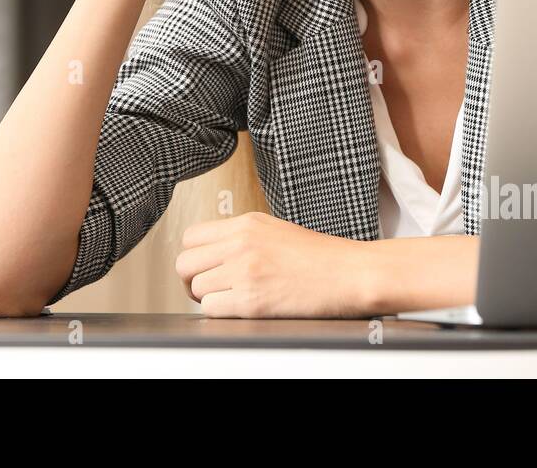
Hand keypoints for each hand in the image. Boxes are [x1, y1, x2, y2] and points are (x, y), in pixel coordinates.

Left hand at [174, 210, 368, 317]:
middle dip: (192, 280)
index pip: (190, 237)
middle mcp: (241, 244)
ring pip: (196, 288)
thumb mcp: (275, 230)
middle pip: (184, 263)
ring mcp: (245, 271)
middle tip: (210, 288)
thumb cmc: (322, 256)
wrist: (351, 273)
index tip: (203, 268)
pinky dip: (221, 313)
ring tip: (233, 299)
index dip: (194, 257)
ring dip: (209, 298)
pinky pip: (211, 309)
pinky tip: (242, 309)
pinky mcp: (252, 301)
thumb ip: (242, 237)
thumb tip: (214, 253)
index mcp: (246, 224)